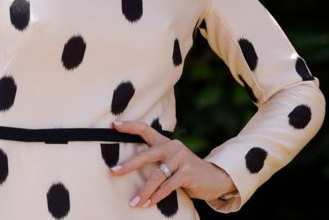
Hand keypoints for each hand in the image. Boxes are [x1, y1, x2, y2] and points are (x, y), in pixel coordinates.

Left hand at [109, 120, 236, 207]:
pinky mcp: (187, 172)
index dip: (130, 127)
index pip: (145, 130)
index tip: (114, 125)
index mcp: (165, 143)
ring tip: (134, 202)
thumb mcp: (171, 162)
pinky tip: (149, 203)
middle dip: (129, 164)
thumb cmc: (186, 172)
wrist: (214, 178)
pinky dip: (157, 196)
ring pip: (156, 176)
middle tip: (114, 171)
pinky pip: (168, 186)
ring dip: (144, 191)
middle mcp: (172, 147)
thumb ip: (157, 161)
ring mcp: (181, 159)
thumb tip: (130, 169)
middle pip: (146, 155)